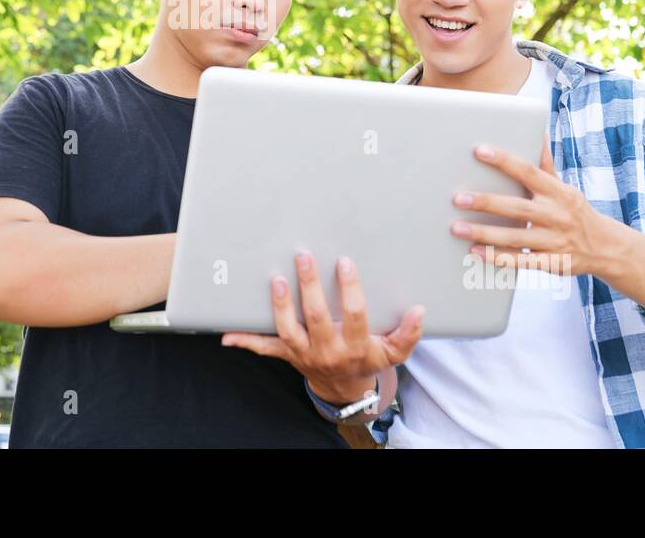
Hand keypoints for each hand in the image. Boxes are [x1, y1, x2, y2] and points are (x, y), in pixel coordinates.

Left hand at [220, 252, 423, 404]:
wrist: (344, 389)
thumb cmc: (368, 360)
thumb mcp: (393, 352)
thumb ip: (407, 333)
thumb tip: (418, 310)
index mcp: (355, 346)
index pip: (354, 314)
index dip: (350, 288)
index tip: (345, 262)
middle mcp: (328, 350)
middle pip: (316, 316)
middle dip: (309, 285)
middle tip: (304, 256)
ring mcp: (304, 352)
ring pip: (288, 329)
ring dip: (280, 305)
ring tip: (276, 280)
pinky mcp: (286, 353)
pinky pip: (263, 347)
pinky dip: (244, 340)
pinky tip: (226, 333)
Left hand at [448, 136, 616, 278]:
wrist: (606, 248)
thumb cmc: (575, 212)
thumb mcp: (565, 187)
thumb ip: (546, 164)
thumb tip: (539, 132)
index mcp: (558, 193)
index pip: (529, 173)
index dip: (505, 161)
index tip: (480, 151)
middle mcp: (556, 215)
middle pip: (518, 208)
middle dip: (487, 203)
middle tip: (458, 198)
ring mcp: (554, 241)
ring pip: (516, 238)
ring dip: (485, 233)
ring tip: (457, 228)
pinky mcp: (552, 263)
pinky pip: (522, 262)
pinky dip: (498, 258)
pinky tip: (475, 252)